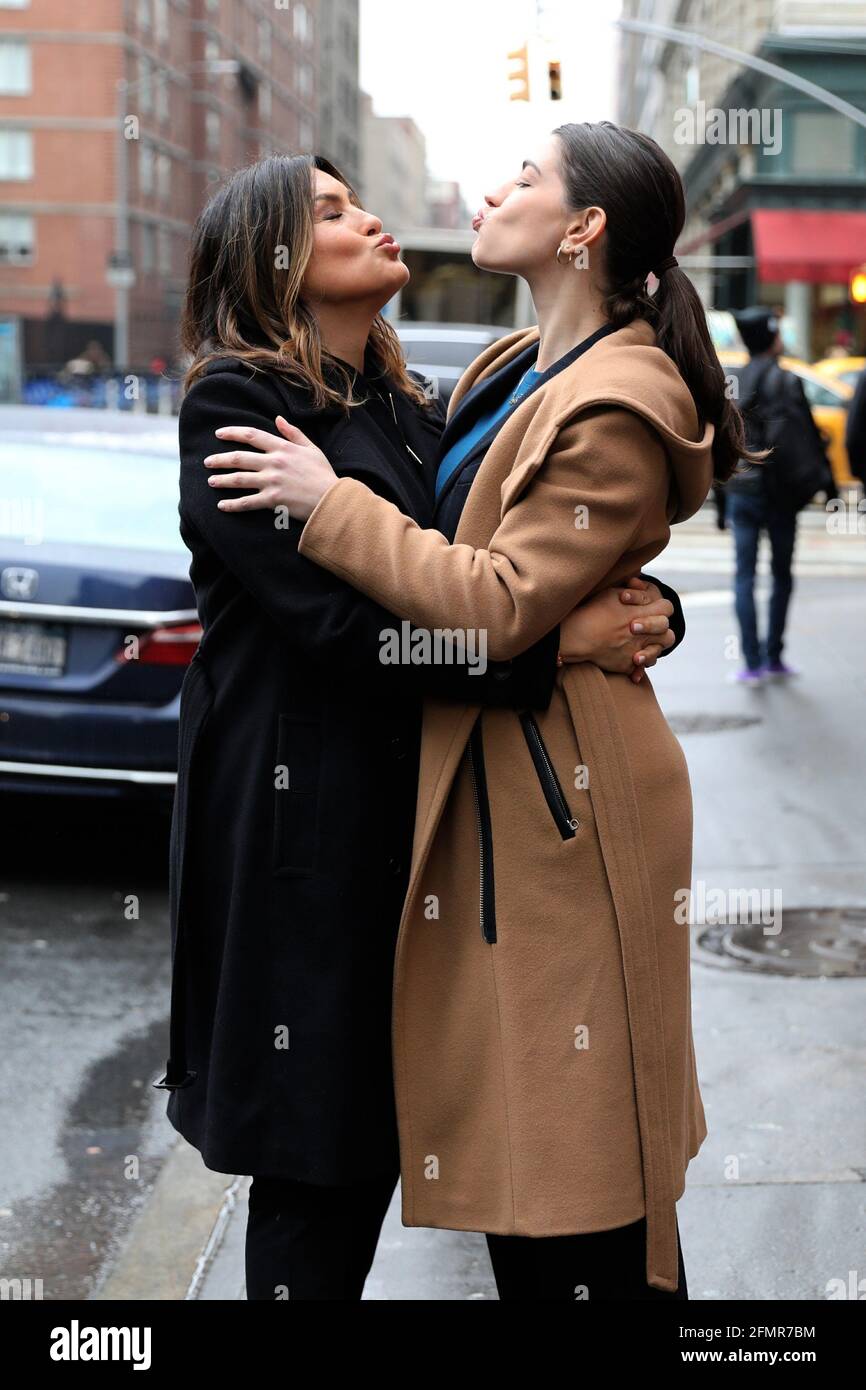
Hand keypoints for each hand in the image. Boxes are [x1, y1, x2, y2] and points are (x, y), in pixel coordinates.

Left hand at [203, 417, 337, 518]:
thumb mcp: (311, 448)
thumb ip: (293, 433)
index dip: (232, 433)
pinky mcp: (272, 500)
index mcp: (282, 448)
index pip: (251, 435)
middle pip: (239, 458)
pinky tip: (222, 505)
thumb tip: (278, 419)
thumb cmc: (323, 474)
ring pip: (239, 479)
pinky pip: (247, 502)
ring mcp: (272, 482)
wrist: (332, 499)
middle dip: (220, 459)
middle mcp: (274, 463)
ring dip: (222, 480)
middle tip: (208, 462)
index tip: (218, 434)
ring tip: (211, 481)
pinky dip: (232, 504)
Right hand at [559, 576, 674, 684]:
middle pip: (668, 634)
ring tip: (641, 644)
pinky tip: (630, 658)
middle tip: (646, 627)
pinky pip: (640, 668)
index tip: (652, 607)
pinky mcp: (626, 666)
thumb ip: (634, 593)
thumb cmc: (591, 611)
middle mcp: (643, 635)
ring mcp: (636, 652)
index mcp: (641, 614)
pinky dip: (637, 665)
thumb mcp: (613, 594)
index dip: (662, 607)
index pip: (667, 609)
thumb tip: (646, 591)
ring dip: (653, 648)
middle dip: (661, 629)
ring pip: (657, 653)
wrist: (574, 636)